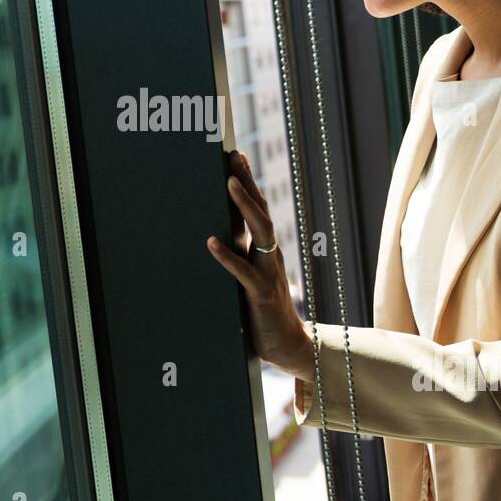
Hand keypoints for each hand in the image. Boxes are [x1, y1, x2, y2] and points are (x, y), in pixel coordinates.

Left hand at [206, 150, 309, 376]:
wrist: (288, 345)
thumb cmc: (263, 312)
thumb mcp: (249, 279)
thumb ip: (239, 258)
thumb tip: (217, 235)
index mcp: (265, 251)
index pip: (257, 209)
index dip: (248, 183)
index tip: (237, 156)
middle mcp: (269, 256)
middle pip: (260, 211)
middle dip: (247, 182)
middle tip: (234, 157)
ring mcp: (267, 273)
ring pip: (259, 232)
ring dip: (244, 207)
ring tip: (229, 184)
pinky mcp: (260, 294)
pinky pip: (243, 272)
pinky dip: (227, 256)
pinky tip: (212, 242)